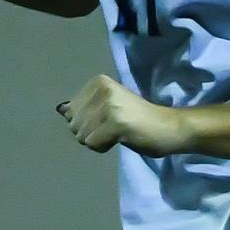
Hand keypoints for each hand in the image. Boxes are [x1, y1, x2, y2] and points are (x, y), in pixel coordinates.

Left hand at [59, 76, 191, 156]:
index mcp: (98, 81)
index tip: (109, 118)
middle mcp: (102, 89)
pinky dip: (103, 147)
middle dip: (90, 133)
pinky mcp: (116, 122)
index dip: (86, 122)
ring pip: (82, 136)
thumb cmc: (138, 119)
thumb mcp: (108, 106)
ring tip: (118, 132)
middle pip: (74, 124)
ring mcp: (109, 105)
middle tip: (114, 127)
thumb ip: (84, 107)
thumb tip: (60, 109)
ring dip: (98, 141)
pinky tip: (121, 139)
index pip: (70, 111)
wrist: (169, 127)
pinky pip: (93, 144)